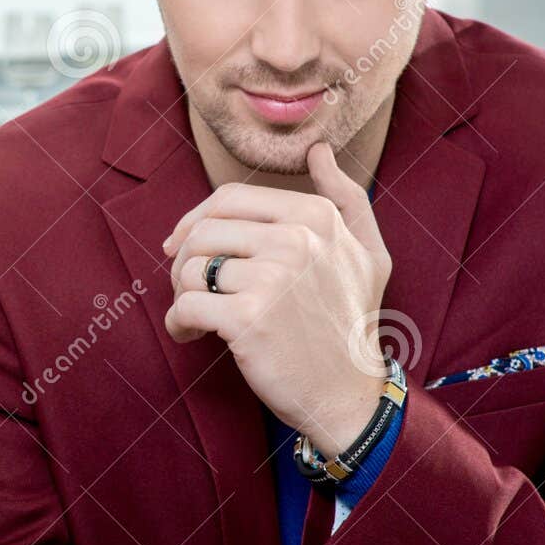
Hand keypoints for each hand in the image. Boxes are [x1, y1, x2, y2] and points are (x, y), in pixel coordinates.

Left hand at [162, 143, 391, 456]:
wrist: (350, 395)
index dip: (196, 221)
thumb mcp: (367, 253)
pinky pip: (185, 305)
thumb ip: (345, 198)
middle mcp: (297, 239)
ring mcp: (273, 278)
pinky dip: (178, 323)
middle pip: (202, 230)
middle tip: (190, 288)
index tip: (184, 247)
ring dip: (180, 294)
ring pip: (190, 269)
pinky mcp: (248, 319)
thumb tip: (319, 150)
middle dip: (184, 259)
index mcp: (317, 216)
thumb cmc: (351, 323)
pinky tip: (190, 336)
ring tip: (196, 316)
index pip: (229, 198)